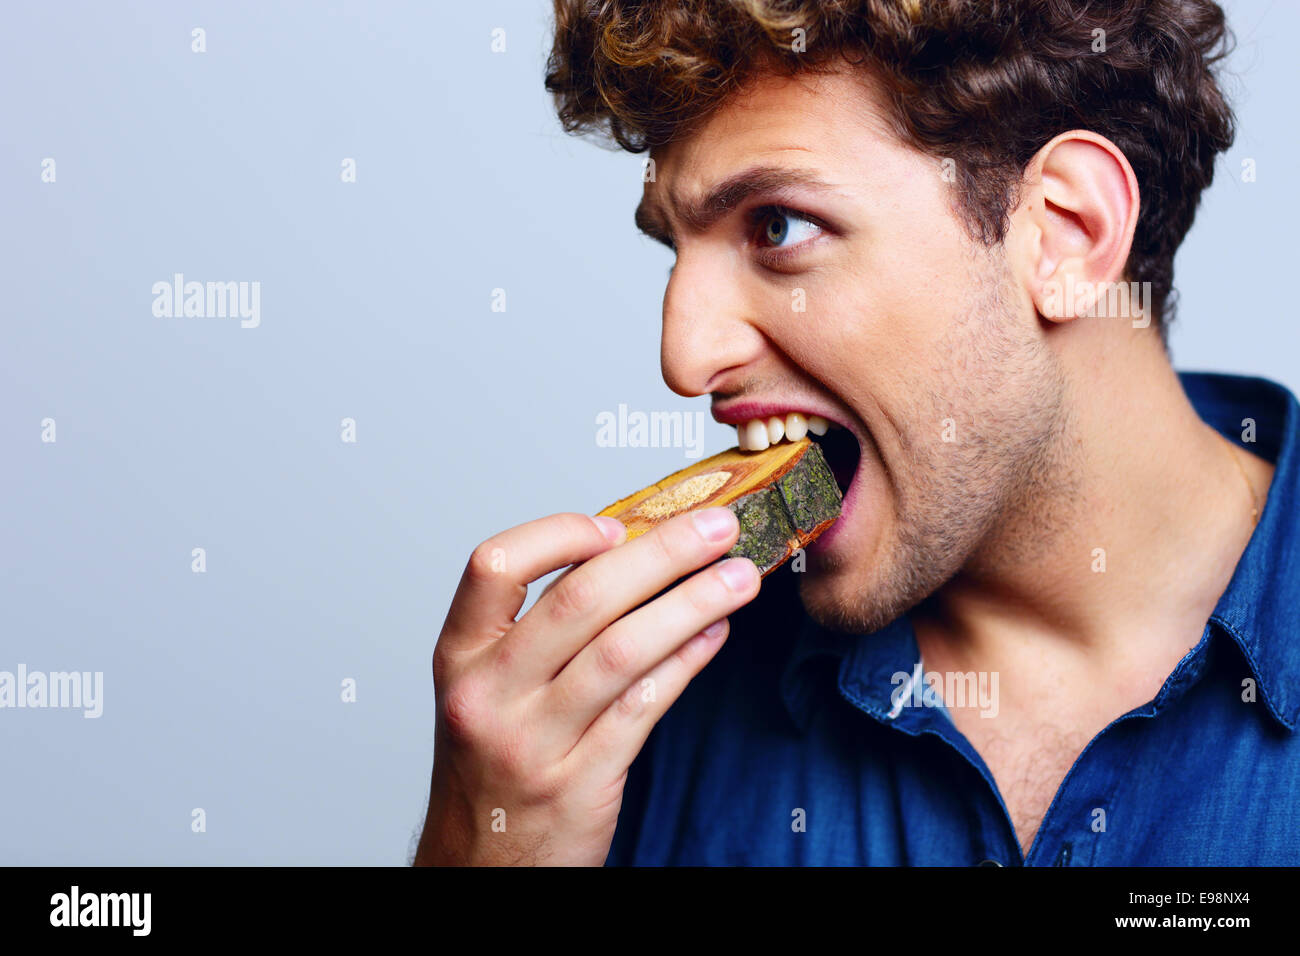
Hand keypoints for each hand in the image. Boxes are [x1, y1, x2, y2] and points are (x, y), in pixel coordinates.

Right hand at [413, 507, 758, 864]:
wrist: (479, 867)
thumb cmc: (493, 767)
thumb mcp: (489, 689)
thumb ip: (541, 628)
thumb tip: (628, 554)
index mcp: (460, 656)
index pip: (493, 565)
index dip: (559, 534)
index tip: (617, 525)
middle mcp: (488, 694)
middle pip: (578, 601)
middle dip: (661, 553)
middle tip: (717, 527)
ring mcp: (532, 742)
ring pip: (622, 652)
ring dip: (692, 604)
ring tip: (739, 577)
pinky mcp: (578, 782)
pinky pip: (644, 707)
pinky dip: (686, 662)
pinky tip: (716, 634)